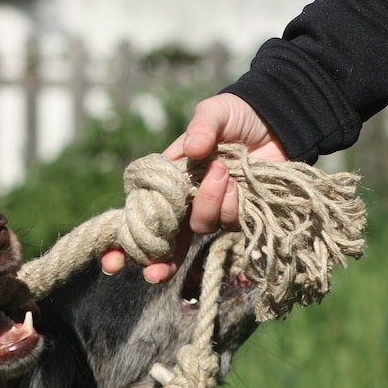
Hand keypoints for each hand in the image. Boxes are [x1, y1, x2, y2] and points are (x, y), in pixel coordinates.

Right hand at [101, 93, 287, 281]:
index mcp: (169, 179)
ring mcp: (212, 209)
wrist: (277, 123)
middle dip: (158, 260)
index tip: (110, 260)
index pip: (141, 211)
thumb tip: (192, 150)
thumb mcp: (215, 113)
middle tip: (152, 274)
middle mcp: (187, 199)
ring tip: (222, 171)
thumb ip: (202, 127)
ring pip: (200, 226)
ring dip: (207, 204)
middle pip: (166, 238)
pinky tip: (236, 182)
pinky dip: (230, 204)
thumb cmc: (237, 116)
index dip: (123, 239)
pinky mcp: (238, 214)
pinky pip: (228, 221)